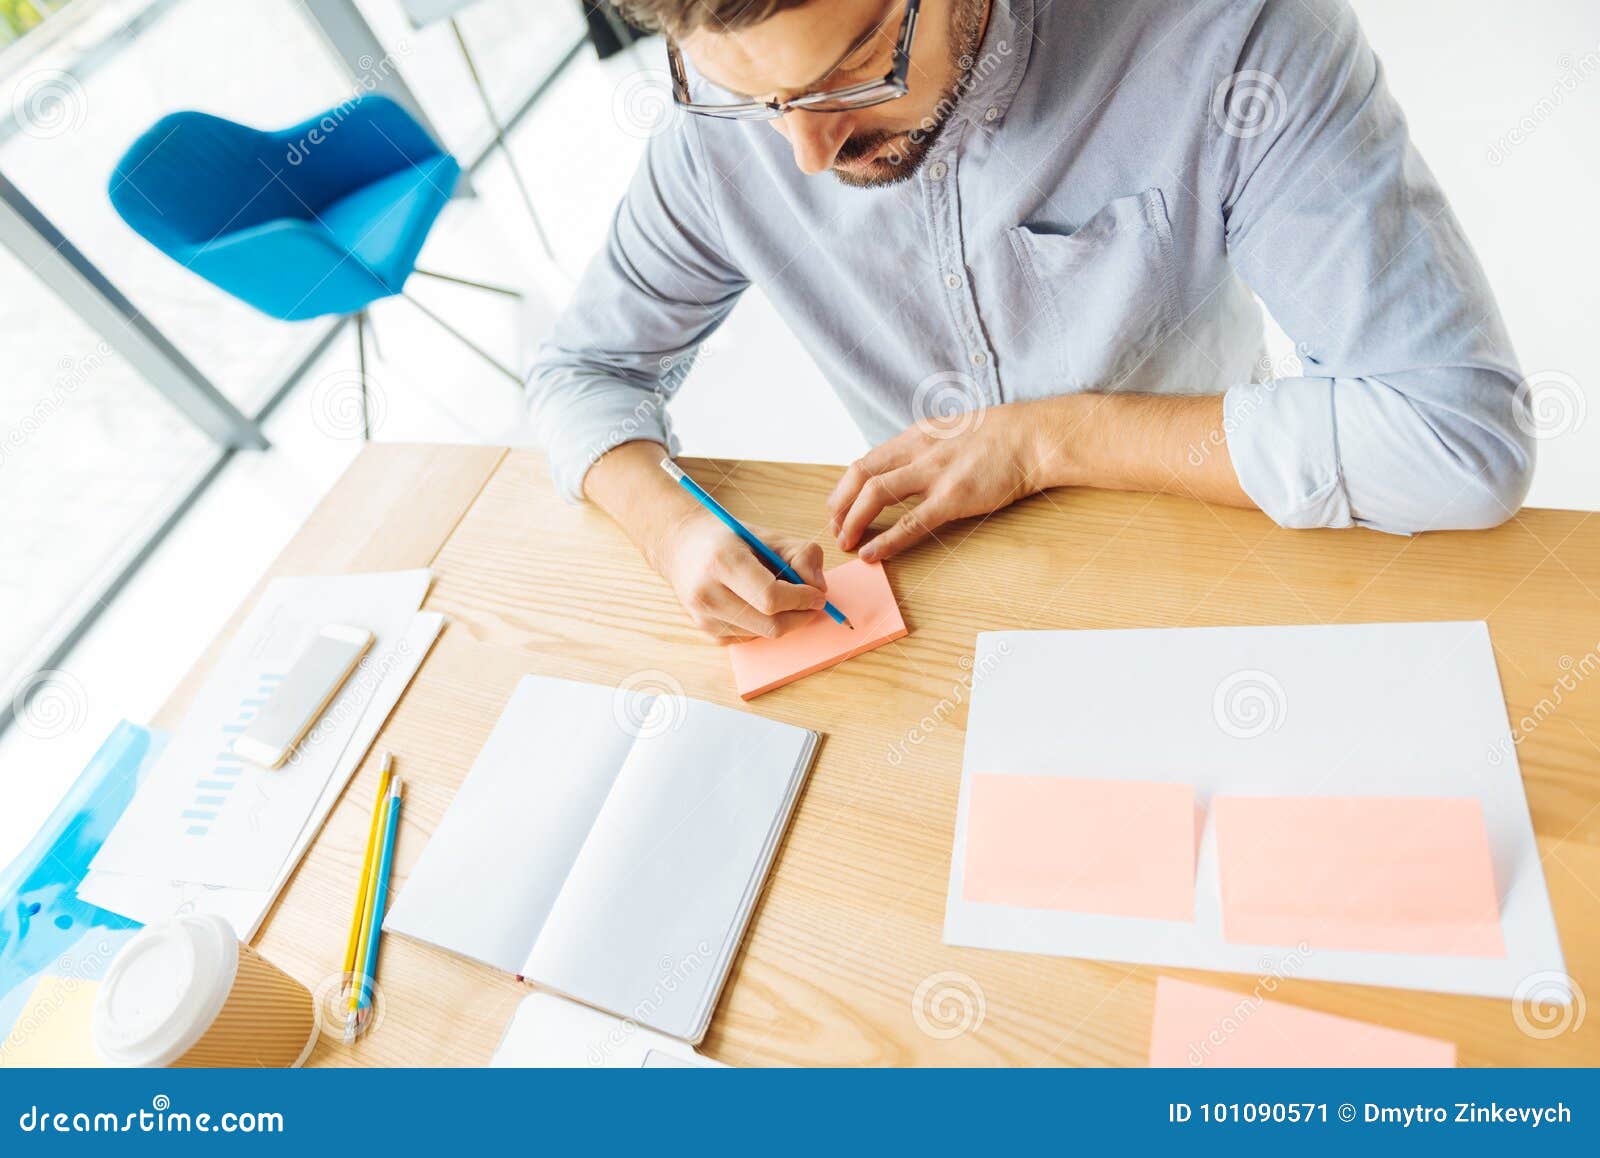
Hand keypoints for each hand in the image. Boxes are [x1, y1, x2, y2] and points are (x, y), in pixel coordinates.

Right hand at [653, 508, 829, 642]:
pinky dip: (763, 625)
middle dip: (800, 616)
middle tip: (812, 603)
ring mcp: (704, 617)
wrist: (683, 546)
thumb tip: (819, 588)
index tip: (818, 595)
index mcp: (722, 562)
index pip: (771, 597)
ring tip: (781, 596)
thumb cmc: (729, 540)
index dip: (802, 599)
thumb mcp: (767, 535)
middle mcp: (708, 593)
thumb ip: (801, 554)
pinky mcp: (706, 632)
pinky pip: (750, 639)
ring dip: (783, 620)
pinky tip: (757, 605)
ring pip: (763, 634)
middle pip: (771, 624)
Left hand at [826, 402, 1047, 561]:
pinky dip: (886, 540)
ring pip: (875, 494)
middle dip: (839, 506)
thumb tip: (902, 471)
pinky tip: (871, 554)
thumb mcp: (950, 432)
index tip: (837, 509)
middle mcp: (917, 451)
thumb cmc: (998, 438)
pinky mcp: (953, 497)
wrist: (1033, 437)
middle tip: (834, 529)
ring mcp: (934, 473)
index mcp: (915, 436)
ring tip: (846, 542)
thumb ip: (924, 450)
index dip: (844, 488)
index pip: (865, 461)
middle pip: (860, 475)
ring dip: (853, 520)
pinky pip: (910, 522)